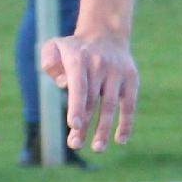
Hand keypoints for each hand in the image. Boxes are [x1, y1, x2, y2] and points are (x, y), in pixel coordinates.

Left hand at [38, 31, 138, 152]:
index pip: (79, 84)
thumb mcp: (54, 47)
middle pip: (92, 100)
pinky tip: (120, 140)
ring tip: (97, 148)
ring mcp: (117, 72)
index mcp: (79, 58)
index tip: (73, 125)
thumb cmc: (73, 49)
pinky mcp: (131, 78)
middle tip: (75, 145)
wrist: (105, 33)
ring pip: (111, 105)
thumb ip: (50, 63)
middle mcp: (99, 64)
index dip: (76, 105)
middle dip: (84, 125)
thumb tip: (62, 83)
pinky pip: (130, 103)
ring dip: (104, 128)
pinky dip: (127, 122)